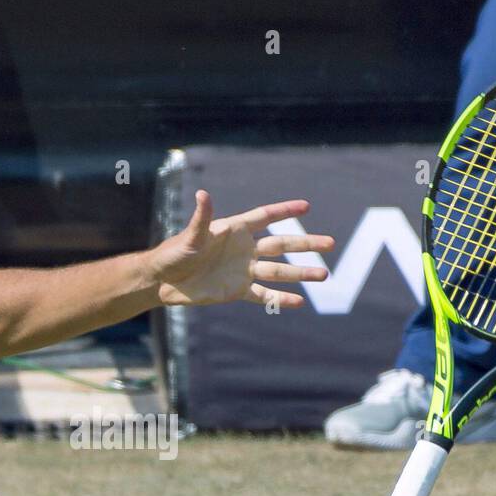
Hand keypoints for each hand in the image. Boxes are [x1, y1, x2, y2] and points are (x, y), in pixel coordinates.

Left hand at [150, 190, 334, 308]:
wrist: (164, 281)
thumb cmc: (175, 253)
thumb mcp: (190, 236)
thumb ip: (201, 218)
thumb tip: (203, 194)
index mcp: (235, 229)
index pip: (265, 217)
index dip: (285, 211)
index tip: (307, 206)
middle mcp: (244, 249)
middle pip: (281, 245)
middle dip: (305, 244)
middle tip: (330, 243)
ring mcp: (243, 270)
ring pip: (278, 271)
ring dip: (300, 273)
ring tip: (323, 274)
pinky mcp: (237, 290)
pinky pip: (263, 294)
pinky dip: (280, 299)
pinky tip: (298, 301)